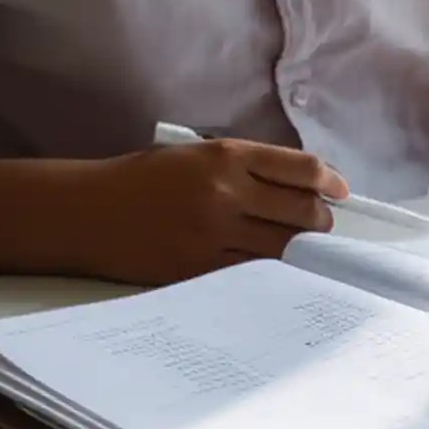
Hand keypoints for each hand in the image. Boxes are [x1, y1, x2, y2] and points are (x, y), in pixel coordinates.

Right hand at [83, 140, 348, 284]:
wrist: (87, 212)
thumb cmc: (142, 179)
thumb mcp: (194, 155)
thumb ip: (245, 166)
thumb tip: (301, 185)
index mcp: (226, 157)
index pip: (300, 168)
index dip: (330, 181)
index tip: (341, 190)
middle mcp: (225, 192)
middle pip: (302, 211)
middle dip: (322, 220)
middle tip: (322, 224)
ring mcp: (214, 234)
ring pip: (285, 248)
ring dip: (303, 250)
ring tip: (304, 249)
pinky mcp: (200, 268)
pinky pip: (254, 273)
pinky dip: (272, 272)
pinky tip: (276, 270)